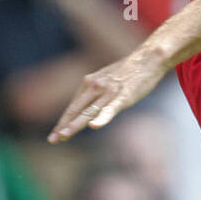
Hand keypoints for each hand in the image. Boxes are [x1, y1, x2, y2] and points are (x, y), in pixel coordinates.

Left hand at [48, 47, 165, 142]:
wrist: (148, 59)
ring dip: (75, 125)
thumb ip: (96, 91)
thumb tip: (88, 105)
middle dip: (63, 126)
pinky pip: (110, 109)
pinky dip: (101, 118)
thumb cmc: (129, 71)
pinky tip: (94, 126)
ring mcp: (108, 92)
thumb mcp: (107, 78)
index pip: (73, 106)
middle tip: (52, 140)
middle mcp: (94, 87)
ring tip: (63, 136)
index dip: (63, 121)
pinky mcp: (122, 97)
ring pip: (88, 112)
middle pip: (76, 110)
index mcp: (89, 83)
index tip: (55, 134)